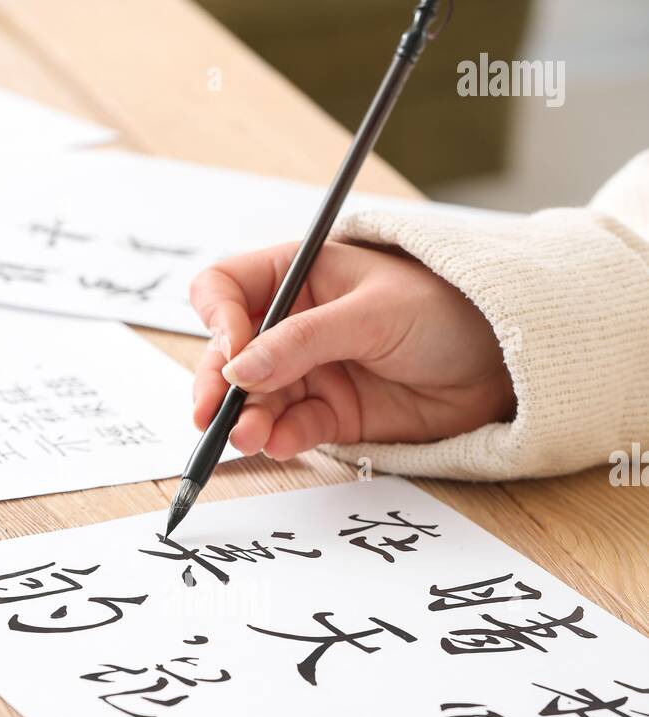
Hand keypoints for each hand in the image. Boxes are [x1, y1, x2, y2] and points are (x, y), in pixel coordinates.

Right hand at [189, 239, 513, 457]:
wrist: (502, 362)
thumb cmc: (446, 310)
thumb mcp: (372, 314)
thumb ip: (303, 342)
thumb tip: (239, 369)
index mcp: (299, 274)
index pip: (228, 288)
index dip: (219, 319)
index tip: (231, 351)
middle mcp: (294, 324)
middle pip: (230, 354)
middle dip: (219, 384)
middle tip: (214, 413)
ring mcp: (309, 372)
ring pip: (254, 398)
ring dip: (245, 419)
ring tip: (249, 436)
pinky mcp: (330, 414)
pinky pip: (289, 428)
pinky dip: (278, 438)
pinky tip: (278, 442)